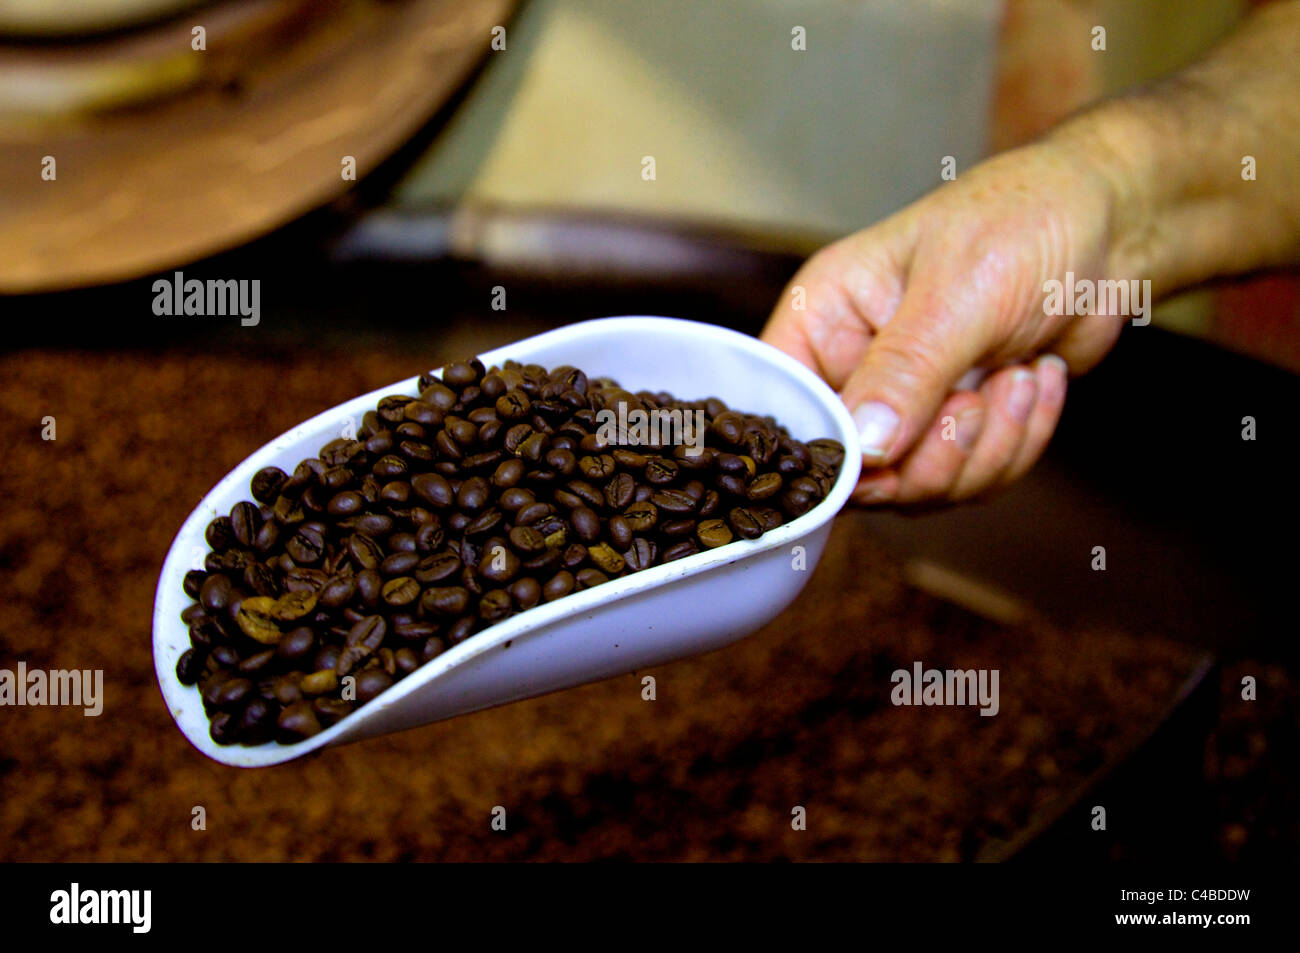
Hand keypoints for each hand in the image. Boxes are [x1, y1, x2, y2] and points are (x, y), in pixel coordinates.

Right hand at [762, 137, 1132, 504]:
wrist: (1113, 224)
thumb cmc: (1024, 220)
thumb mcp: (958, 292)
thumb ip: (905, 371)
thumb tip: (863, 446)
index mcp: (826, 318)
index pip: (789, 404)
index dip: (828, 445)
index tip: (882, 454)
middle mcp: (854, 367)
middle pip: (856, 468)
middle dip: (930, 455)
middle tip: (975, 403)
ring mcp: (907, 404)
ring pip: (917, 486)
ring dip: (985, 448)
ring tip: (1018, 377)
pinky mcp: (957, 426)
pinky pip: (970, 480)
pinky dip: (1015, 444)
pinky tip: (1037, 381)